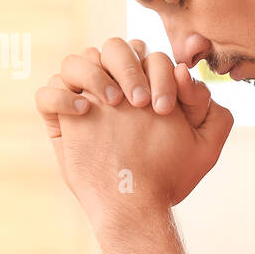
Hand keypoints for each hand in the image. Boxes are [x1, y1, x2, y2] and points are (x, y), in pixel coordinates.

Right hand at [37, 47, 233, 230]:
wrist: (136, 206)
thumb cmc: (168, 176)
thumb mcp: (205, 145)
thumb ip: (207, 107)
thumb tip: (182, 72)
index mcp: (145, 86)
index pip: (148, 54)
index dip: (159, 72)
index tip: (164, 107)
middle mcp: (114, 87)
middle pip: (112, 47)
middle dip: (127, 67)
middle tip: (138, 102)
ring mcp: (85, 100)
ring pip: (75, 61)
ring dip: (93, 73)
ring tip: (112, 103)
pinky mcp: (60, 120)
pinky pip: (47, 94)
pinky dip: (61, 96)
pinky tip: (84, 112)